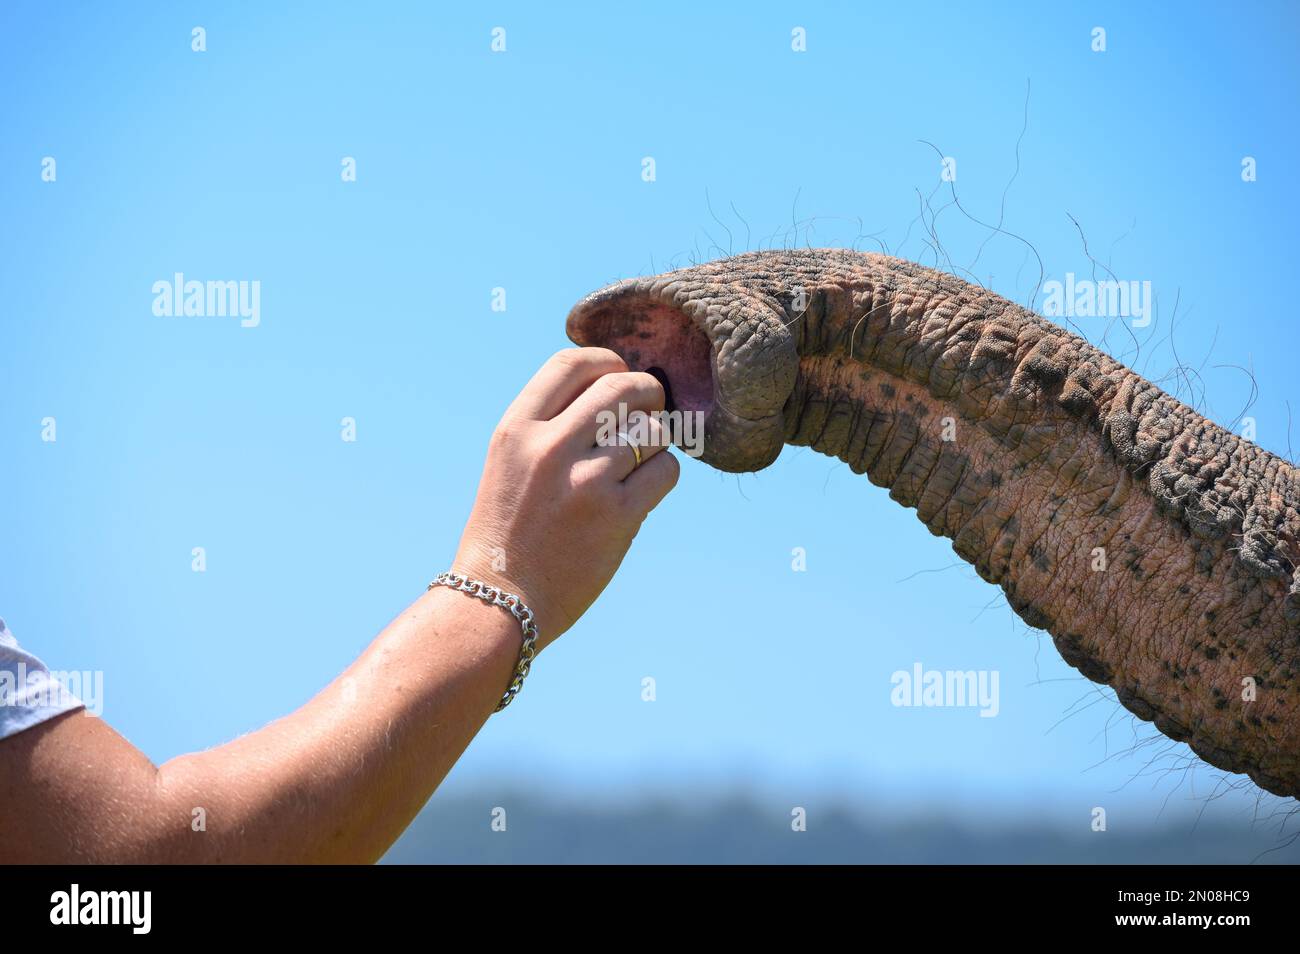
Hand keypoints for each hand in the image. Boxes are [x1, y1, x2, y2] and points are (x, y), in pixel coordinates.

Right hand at [452, 348, 679, 646]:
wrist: (499, 601)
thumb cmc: (509, 531)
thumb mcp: (511, 463)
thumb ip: (552, 425)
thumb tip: (618, 390)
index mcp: (517, 429)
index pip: (573, 363)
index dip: (608, 362)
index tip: (621, 375)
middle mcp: (549, 447)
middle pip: (622, 386)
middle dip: (648, 392)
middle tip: (653, 409)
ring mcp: (584, 481)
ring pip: (651, 430)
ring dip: (655, 442)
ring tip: (639, 463)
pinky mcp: (616, 516)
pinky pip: (665, 470)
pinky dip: (663, 474)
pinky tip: (643, 492)